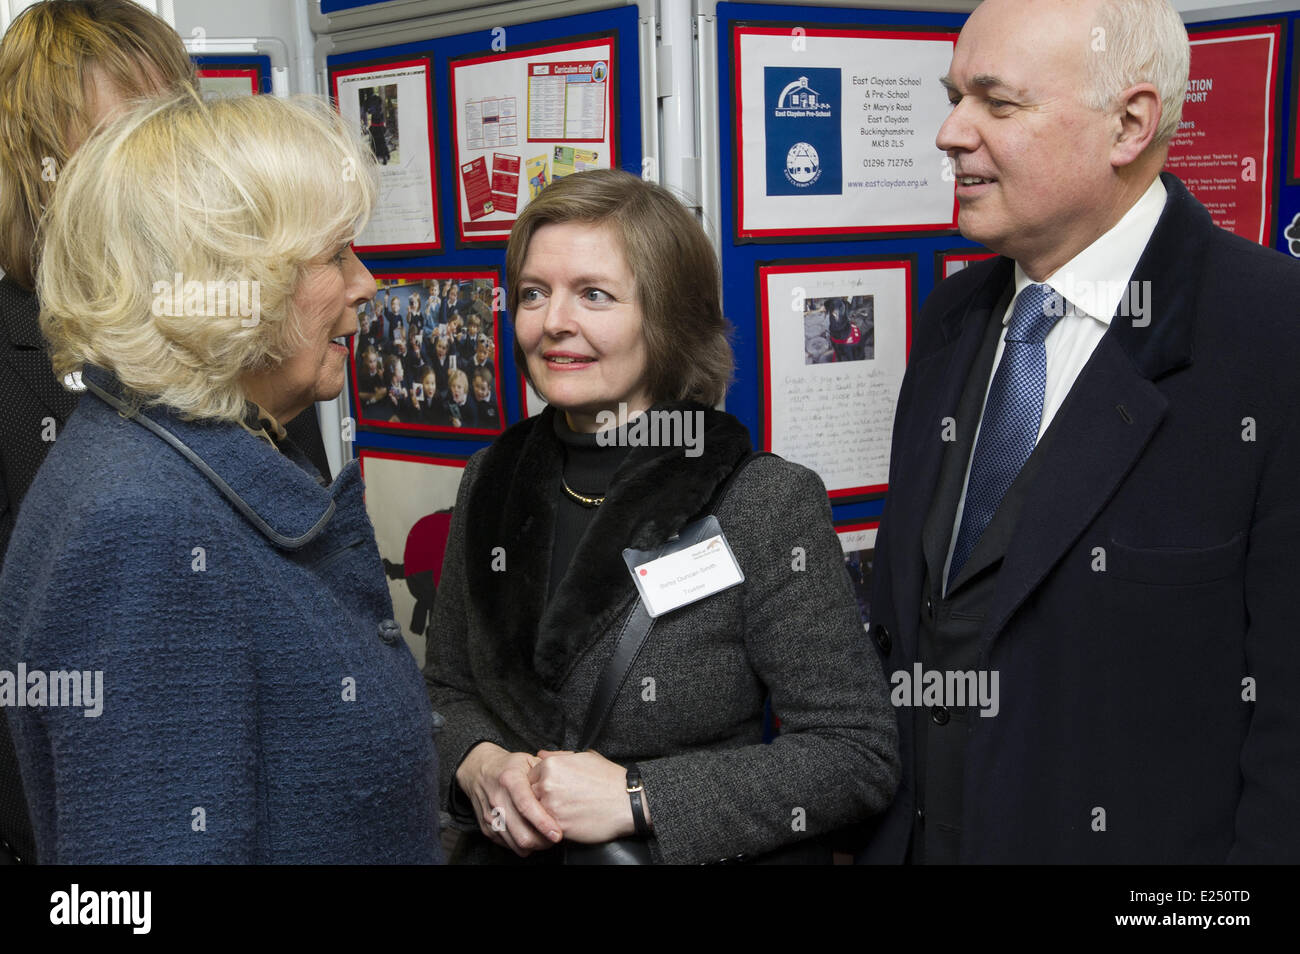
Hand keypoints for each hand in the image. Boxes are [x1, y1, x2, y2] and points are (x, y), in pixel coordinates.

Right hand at [456, 742, 562, 856]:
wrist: (479, 770)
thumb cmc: (509, 766)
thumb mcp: (529, 760)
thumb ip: (549, 770)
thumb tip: (572, 777)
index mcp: (510, 779)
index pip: (526, 805)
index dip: (543, 822)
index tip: (557, 833)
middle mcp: (497, 798)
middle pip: (521, 832)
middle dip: (542, 841)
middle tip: (555, 837)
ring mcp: (490, 815)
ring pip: (515, 843)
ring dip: (534, 845)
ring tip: (546, 838)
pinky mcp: (486, 827)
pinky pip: (507, 845)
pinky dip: (522, 845)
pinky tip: (531, 835)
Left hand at [528, 750, 641, 842]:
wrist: (628, 802)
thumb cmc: (609, 779)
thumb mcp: (585, 757)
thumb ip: (558, 756)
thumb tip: (541, 754)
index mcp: (551, 765)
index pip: (530, 776)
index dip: (539, 784)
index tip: (552, 790)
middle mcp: (547, 784)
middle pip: (529, 794)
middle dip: (539, 799)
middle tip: (558, 802)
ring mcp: (551, 806)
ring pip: (534, 812)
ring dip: (544, 813)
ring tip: (564, 812)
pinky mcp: (558, 826)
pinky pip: (545, 827)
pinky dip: (551, 827)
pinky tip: (568, 822)